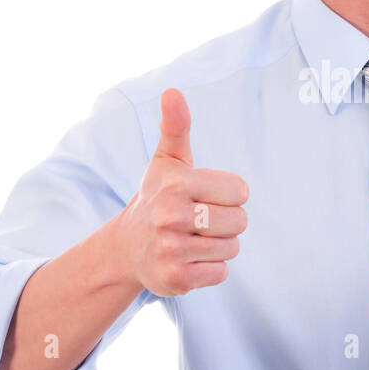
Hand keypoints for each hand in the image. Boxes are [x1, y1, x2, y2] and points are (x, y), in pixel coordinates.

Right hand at [114, 87, 248, 296]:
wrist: (127, 247)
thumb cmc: (158, 196)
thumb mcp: (167, 160)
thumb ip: (176, 126)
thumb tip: (172, 91)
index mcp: (176, 184)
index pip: (241, 191)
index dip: (229, 195)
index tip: (205, 196)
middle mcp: (170, 216)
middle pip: (240, 222)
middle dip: (226, 222)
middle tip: (199, 220)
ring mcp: (170, 249)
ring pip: (231, 248)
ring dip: (218, 246)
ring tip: (193, 239)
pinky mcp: (174, 278)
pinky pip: (220, 273)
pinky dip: (210, 269)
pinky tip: (189, 259)